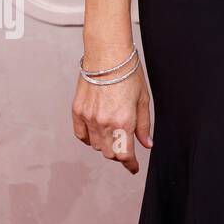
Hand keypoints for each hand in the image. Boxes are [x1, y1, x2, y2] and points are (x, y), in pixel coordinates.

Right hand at [71, 46, 151, 174]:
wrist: (107, 55)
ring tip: (114, 135)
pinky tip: (97, 133)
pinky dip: (90, 138)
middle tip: (126, 147)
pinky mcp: (77, 111)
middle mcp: (104, 123)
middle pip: (110, 153)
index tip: (133, 168)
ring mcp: (88, 118)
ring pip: (96, 145)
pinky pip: (81, 135)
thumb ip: (143, 125)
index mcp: (123, 122)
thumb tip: (146, 144)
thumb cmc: (128, 73)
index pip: (125, 154)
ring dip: (106, 145)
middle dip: (120, 154)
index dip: (130, 164)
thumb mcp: (143, 99)